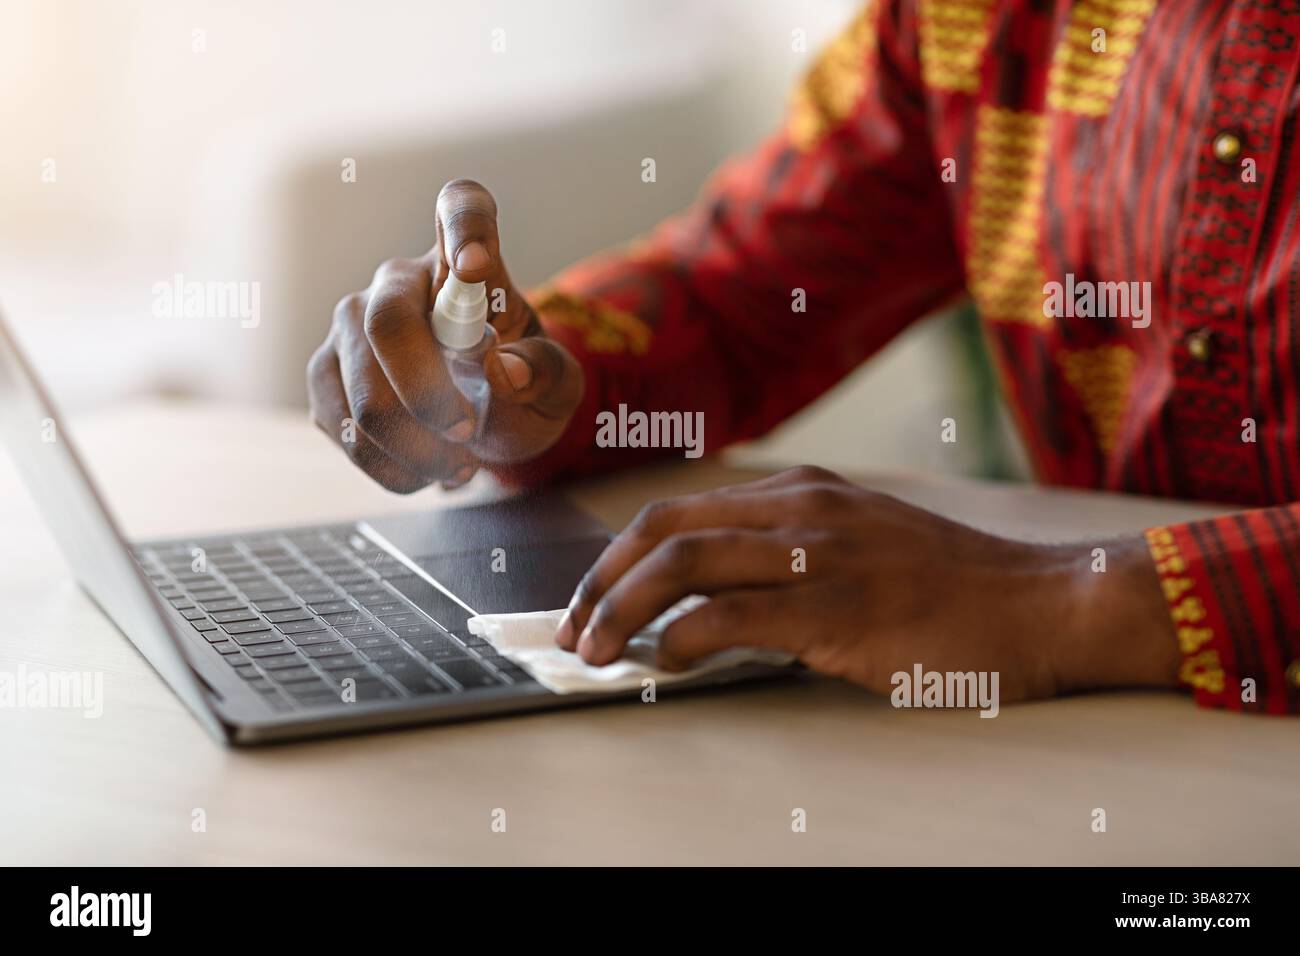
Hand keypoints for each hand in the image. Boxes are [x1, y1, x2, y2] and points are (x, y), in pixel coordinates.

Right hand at [308, 179, 583, 491]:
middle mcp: (400, 282)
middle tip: (465, 430)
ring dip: (413, 445)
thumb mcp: (558, 386)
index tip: (476, 268)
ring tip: (458, 466)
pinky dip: (389, 465)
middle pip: (388, 320)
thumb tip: (504, 371)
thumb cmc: (521, 387)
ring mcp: (353, 326)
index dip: (465, 228)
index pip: (461, 207)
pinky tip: (423, 471)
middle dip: (426, 393)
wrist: (482, 424)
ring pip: (362, 390)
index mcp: (468, 262)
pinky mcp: (326, 375)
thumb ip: (545, 371)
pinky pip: (345, 427)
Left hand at [554, 466, 1181, 703]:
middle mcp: (802, 509)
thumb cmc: (958, 588)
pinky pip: (732, 614)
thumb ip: (792, 559)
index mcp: (803, 493)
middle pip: (663, 528)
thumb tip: (712, 607)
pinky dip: (681, 639)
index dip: (618, 555)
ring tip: (597, 652)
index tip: (590, 598)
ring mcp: (821, 554)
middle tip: (574, 629)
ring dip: (622, 609)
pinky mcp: (841, 608)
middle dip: (601, 579)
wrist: (1047, 604)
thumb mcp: (865, 546)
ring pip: (684, 563)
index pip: (679, 512)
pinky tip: (667, 664)